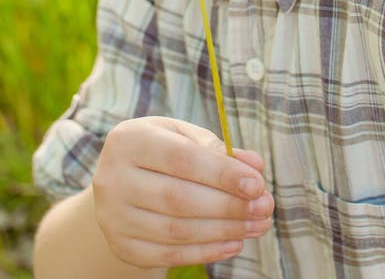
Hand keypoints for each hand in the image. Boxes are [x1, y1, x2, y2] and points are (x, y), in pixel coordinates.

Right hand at [92, 116, 273, 268]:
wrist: (120, 181)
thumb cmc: (161, 151)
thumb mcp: (183, 136)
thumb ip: (218, 148)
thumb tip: (255, 166)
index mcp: (130, 140)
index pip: (181, 158)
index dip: (222, 173)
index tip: (257, 184)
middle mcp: (113, 178)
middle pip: (179, 198)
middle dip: (229, 205)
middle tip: (265, 207)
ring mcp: (113, 216)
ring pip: (176, 230)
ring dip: (224, 230)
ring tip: (258, 224)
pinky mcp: (121, 245)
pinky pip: (169, 255)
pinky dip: (206, 251)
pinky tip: (234, 242)